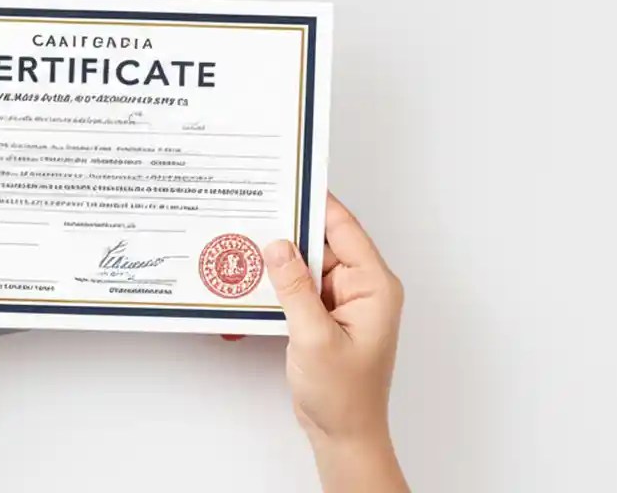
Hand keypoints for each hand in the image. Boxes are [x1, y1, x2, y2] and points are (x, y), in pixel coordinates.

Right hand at [262, 193, 408, 491]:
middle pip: (320, 242)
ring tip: (243, 247)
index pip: (344, 228)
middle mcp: (360, 287)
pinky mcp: (321, 315)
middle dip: (287, 231)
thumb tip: (278, 245)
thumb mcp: (313, 337)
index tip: (289, 180)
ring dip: (276, 261)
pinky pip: (297, 286)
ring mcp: (340, 301)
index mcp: (374, 285)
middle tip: (253, 212)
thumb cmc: (343, 396)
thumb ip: (294, 287)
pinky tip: (250, 283)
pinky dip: (274, 285)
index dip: (316, 202)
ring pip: (304, 264)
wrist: (343, 435)